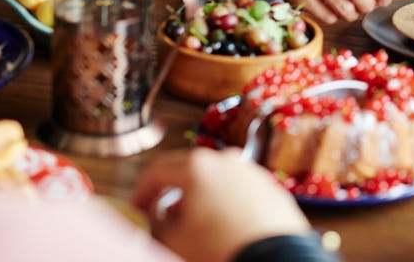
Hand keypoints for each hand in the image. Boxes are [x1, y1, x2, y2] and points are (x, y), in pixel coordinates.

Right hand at [132, 147, 309, 261]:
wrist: (275, 258)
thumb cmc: (222, 248)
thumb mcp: (176, 241)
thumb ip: (157, 225)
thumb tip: (155, 220)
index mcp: (196, 167)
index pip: (156, 171)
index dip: (141, 193)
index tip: (137, 209)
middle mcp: (225, 160)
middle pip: (187, 170)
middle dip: (171, 192)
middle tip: (161, 214)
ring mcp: (250, 171)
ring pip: (216, 179)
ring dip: (200, 196)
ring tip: (194, 223)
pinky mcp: (270, 186)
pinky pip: (239, 189)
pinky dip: (226, 202)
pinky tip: (224, 225)